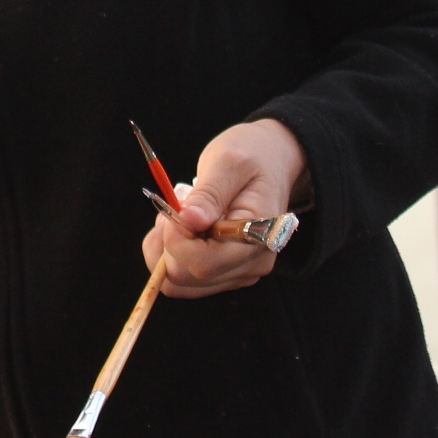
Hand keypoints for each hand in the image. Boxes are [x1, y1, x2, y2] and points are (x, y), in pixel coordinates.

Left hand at [141, 119, 309, 298]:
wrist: (272, 160)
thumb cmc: (252, 155)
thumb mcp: (228, 162)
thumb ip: (209, 193)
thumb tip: (189, 221)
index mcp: (258, 236)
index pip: (203, 263)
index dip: (175, 241)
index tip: (173, 210)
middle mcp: (252, 263)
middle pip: (186, 277)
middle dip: (165, 243)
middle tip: (174, 208)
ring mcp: (240, 271)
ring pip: (180, 282)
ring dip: (165, 250)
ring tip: (181, 215)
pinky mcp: (228, 271)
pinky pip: (185, 278)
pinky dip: (172, 255)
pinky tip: (182, 228)